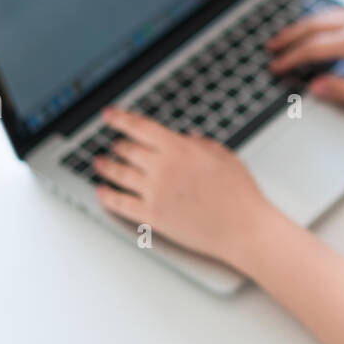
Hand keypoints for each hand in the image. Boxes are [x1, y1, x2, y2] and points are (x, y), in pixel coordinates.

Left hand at [92, 107, 271, 268]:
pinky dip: (107, 196)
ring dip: (106, 167)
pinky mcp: (151, 217)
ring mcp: (154, 193)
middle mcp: (162, 168)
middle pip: (128, 150)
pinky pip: (120, 204)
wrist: (243, 228)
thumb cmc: (239, 194)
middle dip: (118, 145)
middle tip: (114, 143)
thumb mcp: (225, 156)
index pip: (140, 127)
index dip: (120, 118)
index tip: (110, 115)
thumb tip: (187, 137)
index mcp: (179, 148)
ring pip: (119, 174)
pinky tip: (102, 192)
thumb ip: (201, 143)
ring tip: (100, 163)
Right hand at [266, 8, 343, 106]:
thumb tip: (317, 88)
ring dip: (306, 25)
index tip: (276, 67)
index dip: (291, 58)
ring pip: (329, 15)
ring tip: (291, 35)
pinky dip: (325, 19)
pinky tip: (326, 26)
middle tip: (271, 46)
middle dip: (290, 36)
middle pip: (315, 25)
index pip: (313, 49)